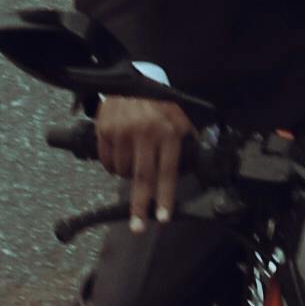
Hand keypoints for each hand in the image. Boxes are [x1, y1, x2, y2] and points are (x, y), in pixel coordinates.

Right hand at [95, 87, 196, 225]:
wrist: (130, 78)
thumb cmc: (158, 102)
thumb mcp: (179, 117)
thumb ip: (186, 141)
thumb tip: (198, 166)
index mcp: (168, 131)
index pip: (167, 172)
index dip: (164, 198)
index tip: (162, 219)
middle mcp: (146, 132)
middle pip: (143, 178)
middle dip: (140, 207)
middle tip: (138, 228)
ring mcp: (123, 131)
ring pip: (123, 171)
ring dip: (127, 175)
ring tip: (133, 159)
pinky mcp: (105, 129)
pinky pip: (107, 161)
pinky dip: (112, 165)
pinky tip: (119, 151)